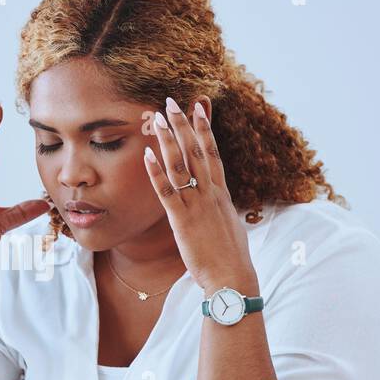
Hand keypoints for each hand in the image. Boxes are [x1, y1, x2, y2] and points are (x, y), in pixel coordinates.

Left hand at [142, 97, 257, 296]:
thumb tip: (218, 202)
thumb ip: (220, 209)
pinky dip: (157, 173)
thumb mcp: (228, 225)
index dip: (204, 129)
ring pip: (181, 165)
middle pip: (197, 151)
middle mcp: (211, 194)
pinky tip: (146, 156)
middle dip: (184, 125)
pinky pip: (167, 192)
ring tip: (158, 119)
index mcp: (221, 194)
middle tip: (172, 102)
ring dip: (169, 140)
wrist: (233, 278)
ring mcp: (197, 205)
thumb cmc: (231, 257)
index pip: (213, 153)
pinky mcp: (183, 221)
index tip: (198, 107)